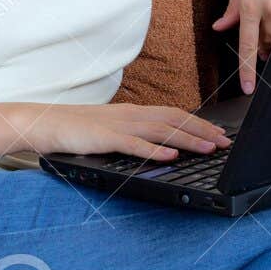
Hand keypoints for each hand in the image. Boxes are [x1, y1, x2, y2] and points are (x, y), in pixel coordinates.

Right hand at [30, 103, 231, 161]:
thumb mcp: (111, 130)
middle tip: (225, 142)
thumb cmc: (77, 130)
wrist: (45, 123)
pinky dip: (155, 150)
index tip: (219, 134)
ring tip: (209, 149)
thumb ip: (134, 134)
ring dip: (187, 140)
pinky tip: (171, 156)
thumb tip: (160, 144)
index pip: (174, 114)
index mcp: (133, 113)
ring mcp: (118, 125)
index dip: (199, 123)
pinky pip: (134, 144)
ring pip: (161, 131)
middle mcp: (131, 115)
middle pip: (174, 119)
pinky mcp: (105, 138)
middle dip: (203, 131)